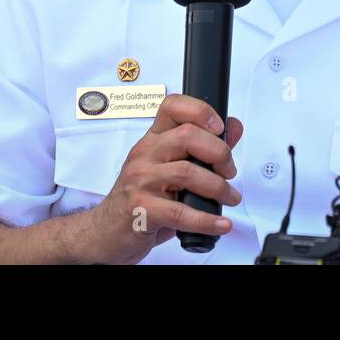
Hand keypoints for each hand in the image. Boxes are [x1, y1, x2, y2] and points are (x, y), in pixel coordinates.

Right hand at [80, 93, 243, 263]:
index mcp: (152, 140)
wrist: (106, 232)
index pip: (172, 106)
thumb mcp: (169, 169)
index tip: (219, 126)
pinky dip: (206, 220)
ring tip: (229, 198)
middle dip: (219, 153)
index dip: (200, 110)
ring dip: (219, 188)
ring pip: (187, 172)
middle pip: (188, 136)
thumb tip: (233, 128)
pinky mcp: (141, 209)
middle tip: (229, 171)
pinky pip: (180, 212)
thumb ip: (202, 148)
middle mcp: (145, 155)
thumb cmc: (140, 198)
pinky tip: (219, 223)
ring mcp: (141, 181)